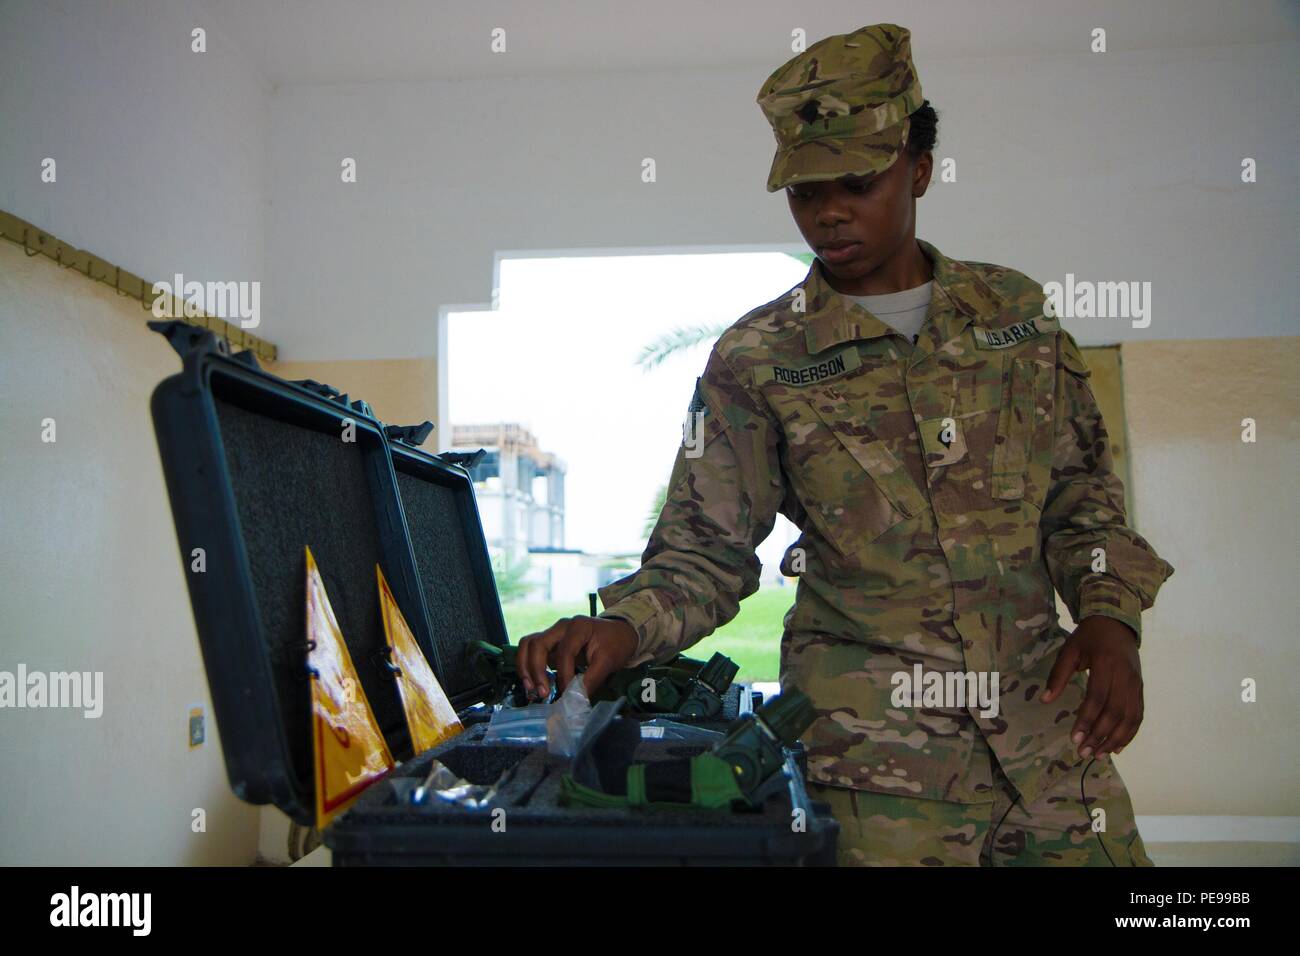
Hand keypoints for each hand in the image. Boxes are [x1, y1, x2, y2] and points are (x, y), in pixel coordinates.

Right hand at [515, 616, 638, 700]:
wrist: (619, 633)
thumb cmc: (615, 644)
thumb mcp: (609, 661)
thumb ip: (591, 680)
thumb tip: (575, 700)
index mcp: (578, 626)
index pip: (565, 652)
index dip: (564, 675)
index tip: (568, 694)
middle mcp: (561, 626)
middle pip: (537, 644)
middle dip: (536, 670)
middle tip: (542, 693)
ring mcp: (553, 633)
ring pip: (528, 644)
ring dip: (525, 667)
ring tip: (530, 689)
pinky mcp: (549, 642)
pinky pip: (530, 650)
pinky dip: (526, 666)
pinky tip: (532, 684)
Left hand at [1040, 616, 1142, 758]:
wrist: (1116, 624)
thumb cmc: (1088, 638)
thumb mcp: (1069, 650)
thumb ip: (1058, 675)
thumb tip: (1045, 700)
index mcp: (1105, 663)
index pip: (1097, 697)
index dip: (1087, 720)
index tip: (1075, 738)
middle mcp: (1125, 675)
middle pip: (1115, 711)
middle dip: (1099, 735)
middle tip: (1084, 753)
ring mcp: (1136, 683)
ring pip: (1130, 717)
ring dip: (1115, 739)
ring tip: (1099, 755)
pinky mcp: (1141, 689)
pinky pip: (1138, 715)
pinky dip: (1129, 733)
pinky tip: (1117, 747)